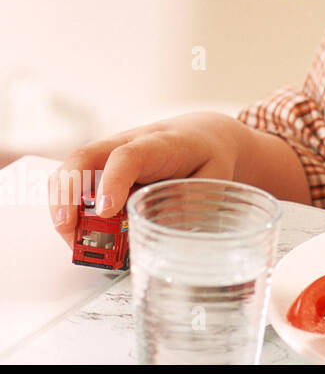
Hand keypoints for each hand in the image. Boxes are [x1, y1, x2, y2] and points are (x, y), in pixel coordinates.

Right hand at [48, 111, 240, 249]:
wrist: (206, 134)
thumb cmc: (209, 156)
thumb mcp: (214, 178)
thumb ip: (189, 201)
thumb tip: (158, 226)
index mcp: (161, 144)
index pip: (128, 156)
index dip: (112, 182)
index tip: (106, 210)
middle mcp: (129, 144)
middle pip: (84, 157)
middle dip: (67, 193)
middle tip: (67, 228)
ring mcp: (111, 153)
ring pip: (72, 170)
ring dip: (63, 205)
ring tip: (73, 239)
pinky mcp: (103, 167)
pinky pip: (75, 183)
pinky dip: (70, 208)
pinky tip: (79, 232)